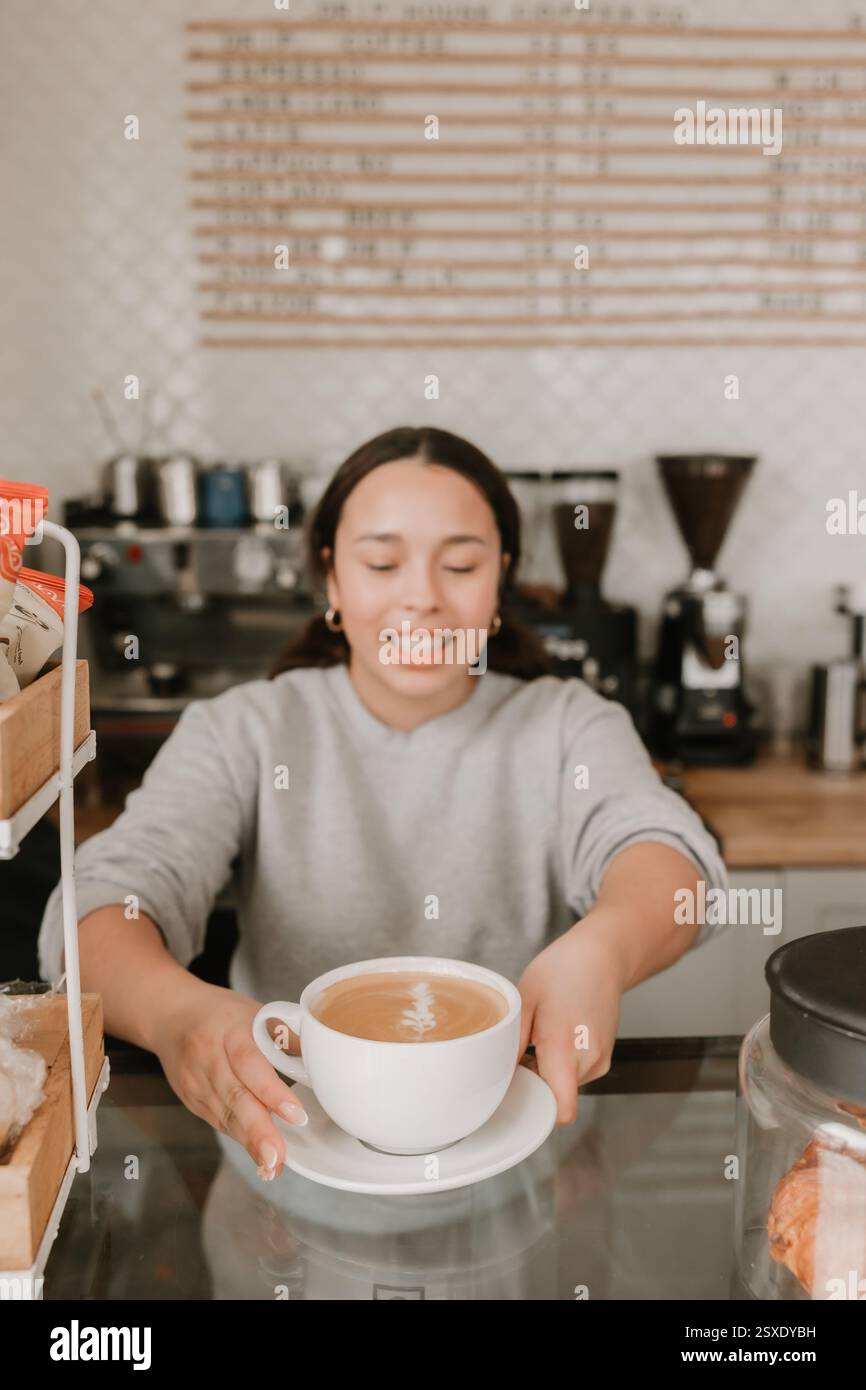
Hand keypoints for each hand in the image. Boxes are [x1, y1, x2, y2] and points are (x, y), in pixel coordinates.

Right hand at [153, 981, 307, 1181]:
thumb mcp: (256, 1012)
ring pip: (226, 1116)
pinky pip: (220, 1122)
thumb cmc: (223, 1014)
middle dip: (259, 1132)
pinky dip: (241, 1139)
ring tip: (273, 1165)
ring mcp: (197, 1081)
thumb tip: (324, 1060)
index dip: (272, 1092)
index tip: (295, 1115)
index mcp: (230, 1030)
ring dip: (251, 1143)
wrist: (172, 1016)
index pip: (251, 1063)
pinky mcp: (193, 1100)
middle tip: (278, 1158)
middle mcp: (209, 1057)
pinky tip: (258, 1155)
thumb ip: (287, 1036)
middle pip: (236, 1097)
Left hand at [515, 914, 627, 1124]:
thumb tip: (498, 1072)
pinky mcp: (604, 1057)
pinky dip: (561, 1064)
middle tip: (521, 1052)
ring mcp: (600, 1061)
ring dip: (547, 1071)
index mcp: (564, 1048)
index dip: (536, 1110)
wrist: (600, 956)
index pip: (561, 1109)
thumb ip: (511, 1041)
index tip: (517, 1092)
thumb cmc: (561, 971)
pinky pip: (576, 1074)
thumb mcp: (524, 998)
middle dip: (534, 1083)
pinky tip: (555, 1035)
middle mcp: (588, 1060)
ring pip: (566, 1086)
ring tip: (541, 1036)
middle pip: (556, 1097)